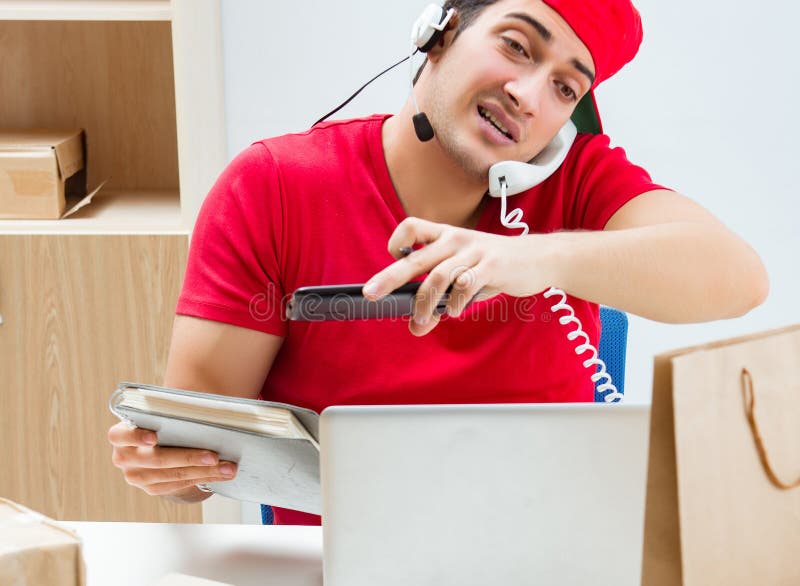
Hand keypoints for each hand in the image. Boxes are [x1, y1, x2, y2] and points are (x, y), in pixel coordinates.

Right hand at [108, 421, 237, 499]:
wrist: (160, 438)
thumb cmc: (164, 419)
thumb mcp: (163, 413)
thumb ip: (173, 412)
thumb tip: (209, 413)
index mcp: (120, 435)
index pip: (120, 436)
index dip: (136, 437)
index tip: (154, 438)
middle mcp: (124, 458)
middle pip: (156, 459)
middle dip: (188, 458)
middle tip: (214, 456)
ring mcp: (136, 476)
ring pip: (172, 476)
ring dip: (203, 472)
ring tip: (228, 468)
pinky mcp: (152, 488)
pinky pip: (179, 485)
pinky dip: (202, 478)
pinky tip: (221, 473)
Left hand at [363, 217, 556, 335]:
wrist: (540, 258)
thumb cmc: (494, 267)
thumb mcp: (466, 273)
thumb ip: (441, 296)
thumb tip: (416, 325)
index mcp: (446, 235)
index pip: (411, 226)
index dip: (397, 242)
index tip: (394, 258)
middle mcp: (456, 239)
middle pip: (416, 257)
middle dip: (390, 277)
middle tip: (371, 294)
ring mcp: (475, 251)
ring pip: (439, 277)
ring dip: (425, 303)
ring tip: (420, 321)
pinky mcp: (492, 265)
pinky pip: (465, 286)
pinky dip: (456, 303)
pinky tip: (457, 310)